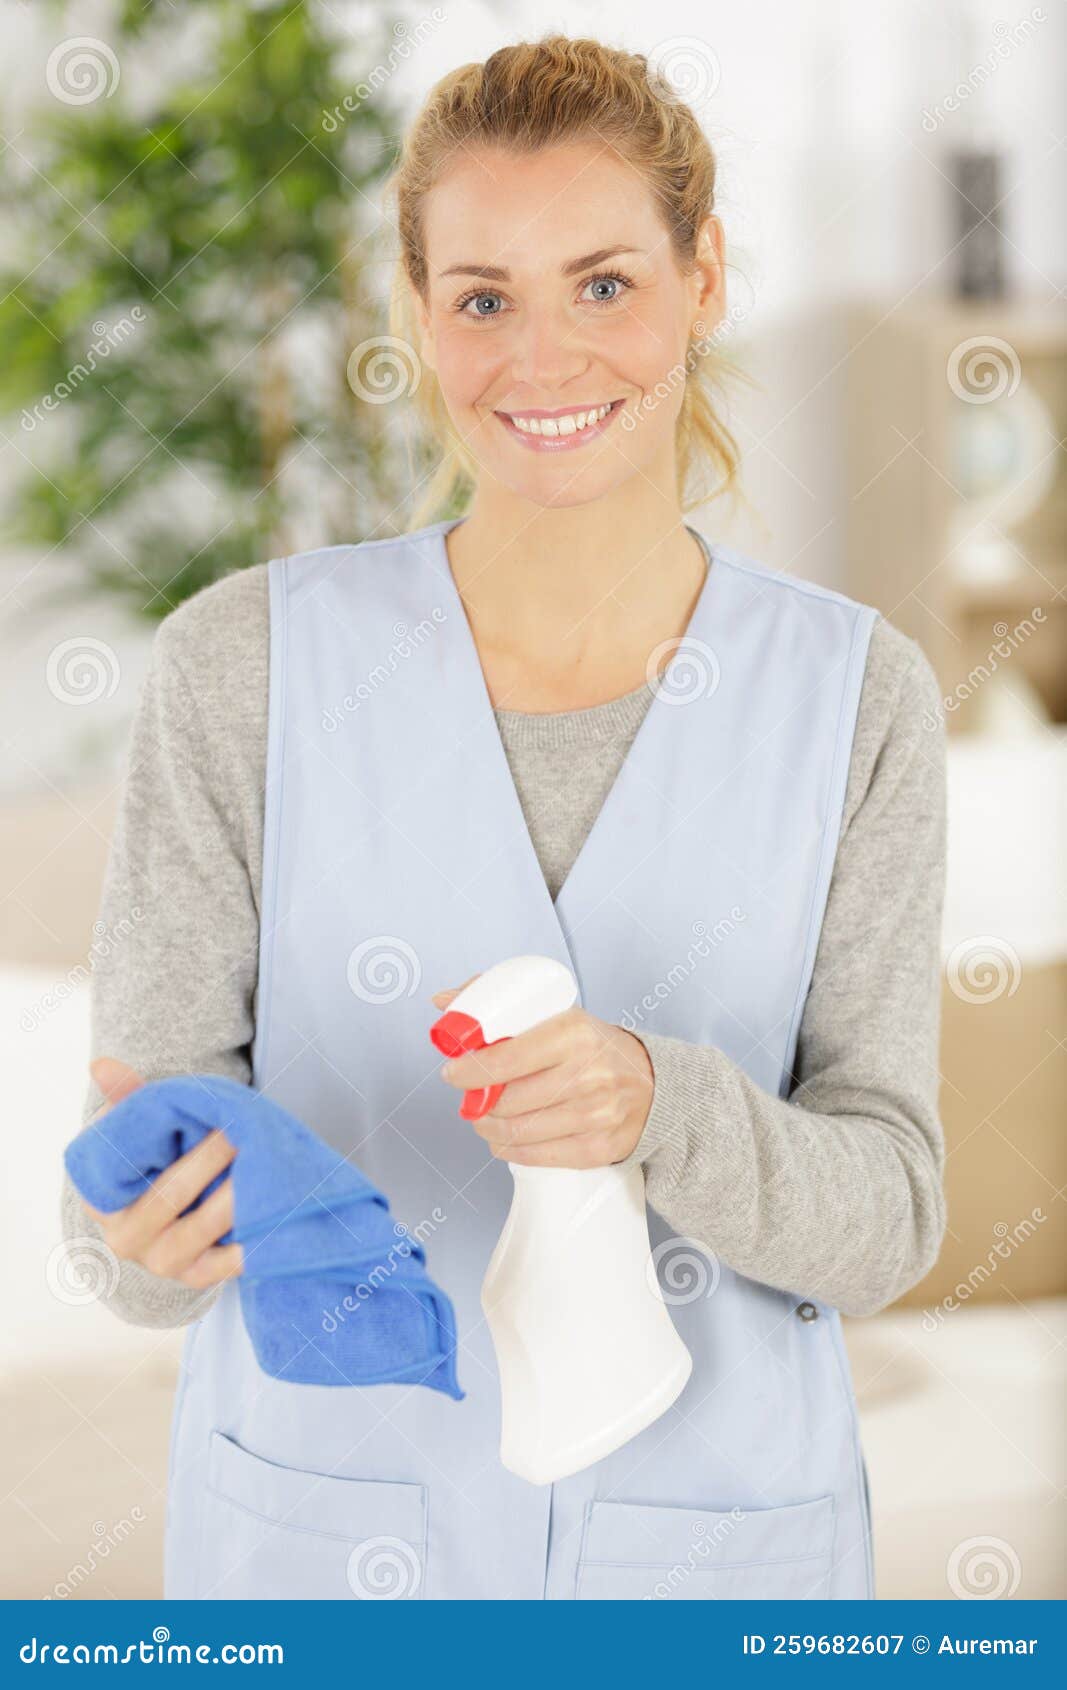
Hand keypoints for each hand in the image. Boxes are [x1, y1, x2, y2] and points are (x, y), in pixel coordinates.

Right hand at [79, 1056, 243, 1288]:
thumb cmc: (154, 1163)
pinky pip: (224, 1264)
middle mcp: (125, 1237)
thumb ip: (126, 1100)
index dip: (157, 1143)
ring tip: (260, 1168)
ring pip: (201, 1228)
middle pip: (169, 1194)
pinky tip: (272, 1219)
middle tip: (238, 1133)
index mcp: (102, 1200)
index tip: (192, 1116)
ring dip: (233, 1198)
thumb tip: (101, 1065)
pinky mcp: (194, 1277)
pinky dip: (250, 1243)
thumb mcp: (138, 1134)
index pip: (123, 1171)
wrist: (172, 1217)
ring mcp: (160, 1261)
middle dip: (206, 1161)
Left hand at [431, 981, 653, 1167]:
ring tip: (486, 1117)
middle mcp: (587, 1073)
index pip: (504, 1059)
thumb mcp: (556, 1014)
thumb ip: (498, 1002)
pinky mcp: (599, 1147)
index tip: (453, 1073)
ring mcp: (596, 1114)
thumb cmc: (593, 1048)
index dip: (468, 1071)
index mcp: (572, 1032)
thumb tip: (443, 1001)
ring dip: (489, 1127)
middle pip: (506, 1101)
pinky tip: (507, 1137)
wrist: (652, 1083)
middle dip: (478, 1102)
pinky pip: (536, 1156)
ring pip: (517, 1132)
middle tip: (473, 1097)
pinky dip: (511, 1149)